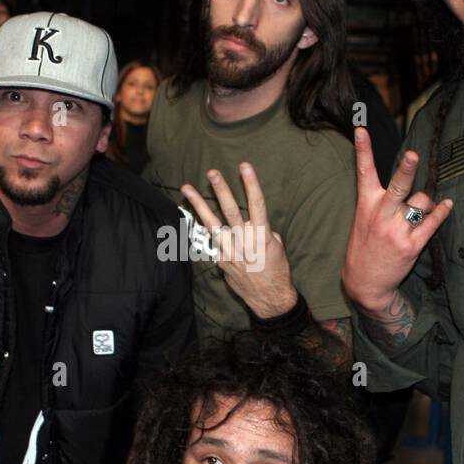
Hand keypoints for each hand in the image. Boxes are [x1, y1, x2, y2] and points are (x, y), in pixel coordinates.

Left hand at [180, 162, 296, 318]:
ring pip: (211, 223)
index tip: (245, 166)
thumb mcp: (276, 245)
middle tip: (212, 173)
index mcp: (262, 235)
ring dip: (198, 204)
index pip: (257, 204)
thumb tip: (251, 222)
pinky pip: (211, 238)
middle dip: (221, 190)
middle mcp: (244, 241)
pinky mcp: (220, 259)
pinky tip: (194, 213)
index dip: (251, 183)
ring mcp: (229, 251)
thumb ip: (263, 229)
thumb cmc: (276, 269)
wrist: (269, 297)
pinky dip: (204, 225)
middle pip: (230, 211)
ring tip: (187, 188)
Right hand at [341, 127, 451, 311]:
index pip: (364, 172)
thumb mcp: (364, 219)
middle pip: (398, 186)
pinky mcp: (412, 245)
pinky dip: (442, 211)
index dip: (363, 150)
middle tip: (414, 156)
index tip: (361, 130)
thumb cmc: (366, 245)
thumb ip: (381, 199)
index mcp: (366, 204)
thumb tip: (408, 180)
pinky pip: (432, 222)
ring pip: (422, 201)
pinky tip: (447, 204)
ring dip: (426, 201)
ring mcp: (397, 230)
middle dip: (407, 170)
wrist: (365, 282)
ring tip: (418, 211)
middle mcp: (381, 215)